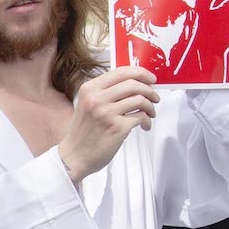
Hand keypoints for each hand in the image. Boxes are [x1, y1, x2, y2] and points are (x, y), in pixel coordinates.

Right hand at [61, 67, 159, 182]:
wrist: (74, 156)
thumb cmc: (82, 133)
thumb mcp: (87, 105)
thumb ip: (105, 93)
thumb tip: (134, 85)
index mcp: (90, 89)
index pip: (121, 72)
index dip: (141, 73)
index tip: (150, 79)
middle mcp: (97, 98)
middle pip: (133, 83)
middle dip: (150, 90)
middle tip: (155, 97)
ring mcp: (107, 112)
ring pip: (140, 99)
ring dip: (150, 106)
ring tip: (150, 113)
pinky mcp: (117, 127)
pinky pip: (141, 117)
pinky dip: (147, 121)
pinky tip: (144, 126)